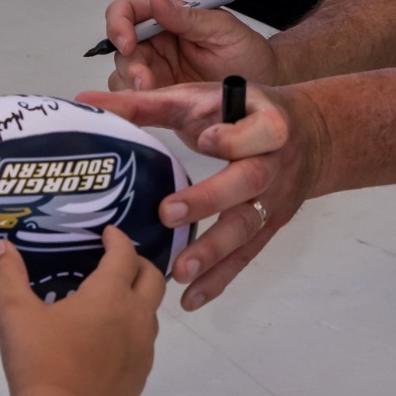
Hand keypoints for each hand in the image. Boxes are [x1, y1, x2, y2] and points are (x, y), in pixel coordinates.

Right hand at [0, 228, 163, 395]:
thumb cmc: (41, 361)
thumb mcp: (16, 314)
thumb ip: (8, 276)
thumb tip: (2, 246)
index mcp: (110, 294)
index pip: (124, 254)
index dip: (117, 239)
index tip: (108, 233)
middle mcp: (136, 316)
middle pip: (152, 278)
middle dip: (138, 264)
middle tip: (118, 262)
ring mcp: (143, 349)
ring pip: (151, 313)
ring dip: (138, 300)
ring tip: (112, 302)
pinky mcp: (140, 376)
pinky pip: (144, 345)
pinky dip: (133, 333)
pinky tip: (109, 343)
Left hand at [87, 82, 326, 309]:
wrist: (310, 134)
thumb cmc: (242, 111)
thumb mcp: (202, 98)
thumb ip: (146, 102)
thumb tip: (85, 99)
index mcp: (265, 123)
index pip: (261, 130)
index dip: (236, 136)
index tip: (205, 140)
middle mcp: (275, 163)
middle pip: (251, 181)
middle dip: (212, 198)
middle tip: (169, 214)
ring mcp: (274, 199)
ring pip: (247, 227)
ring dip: (214, 252)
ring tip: (180, 272)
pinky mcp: (269, 227)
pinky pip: (245, 255)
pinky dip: (220, 278)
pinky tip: (192, 298)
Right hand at [103, 0, 278, 90]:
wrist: (266, 86)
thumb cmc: (249, 53)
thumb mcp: (223, 30)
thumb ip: (189, 19)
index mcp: (168, 20)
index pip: (128, 12)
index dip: (119, 24)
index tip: (128, 42)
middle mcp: (157, 44)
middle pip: (120, 47)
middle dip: (128, 64)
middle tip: (146, 81)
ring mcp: (156, 71)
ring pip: (122, 74)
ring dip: (129, 84)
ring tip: (152, 94)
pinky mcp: (160, 97)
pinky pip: (133, 98)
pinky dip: (133, 102)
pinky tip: (151, 105)